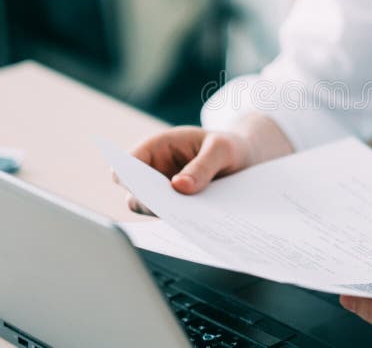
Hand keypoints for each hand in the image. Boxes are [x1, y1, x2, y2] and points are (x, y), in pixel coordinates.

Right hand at [112, 125, 252, 214]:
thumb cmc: (228, 145)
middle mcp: (154, 170)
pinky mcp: (176, 207)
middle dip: (149, 202)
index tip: (145, 189)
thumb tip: (179, 187)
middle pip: (134, 193)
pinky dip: (181, 222)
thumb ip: (203, 165)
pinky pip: (171, 218)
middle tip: (170, 209)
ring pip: (151, 209)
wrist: (243, 158)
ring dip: (166, 215)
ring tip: (189, 220)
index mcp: (157, 147)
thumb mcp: (222, 149)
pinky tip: (198, 226)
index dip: (128, 177)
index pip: (127, 163)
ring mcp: (163, 191)